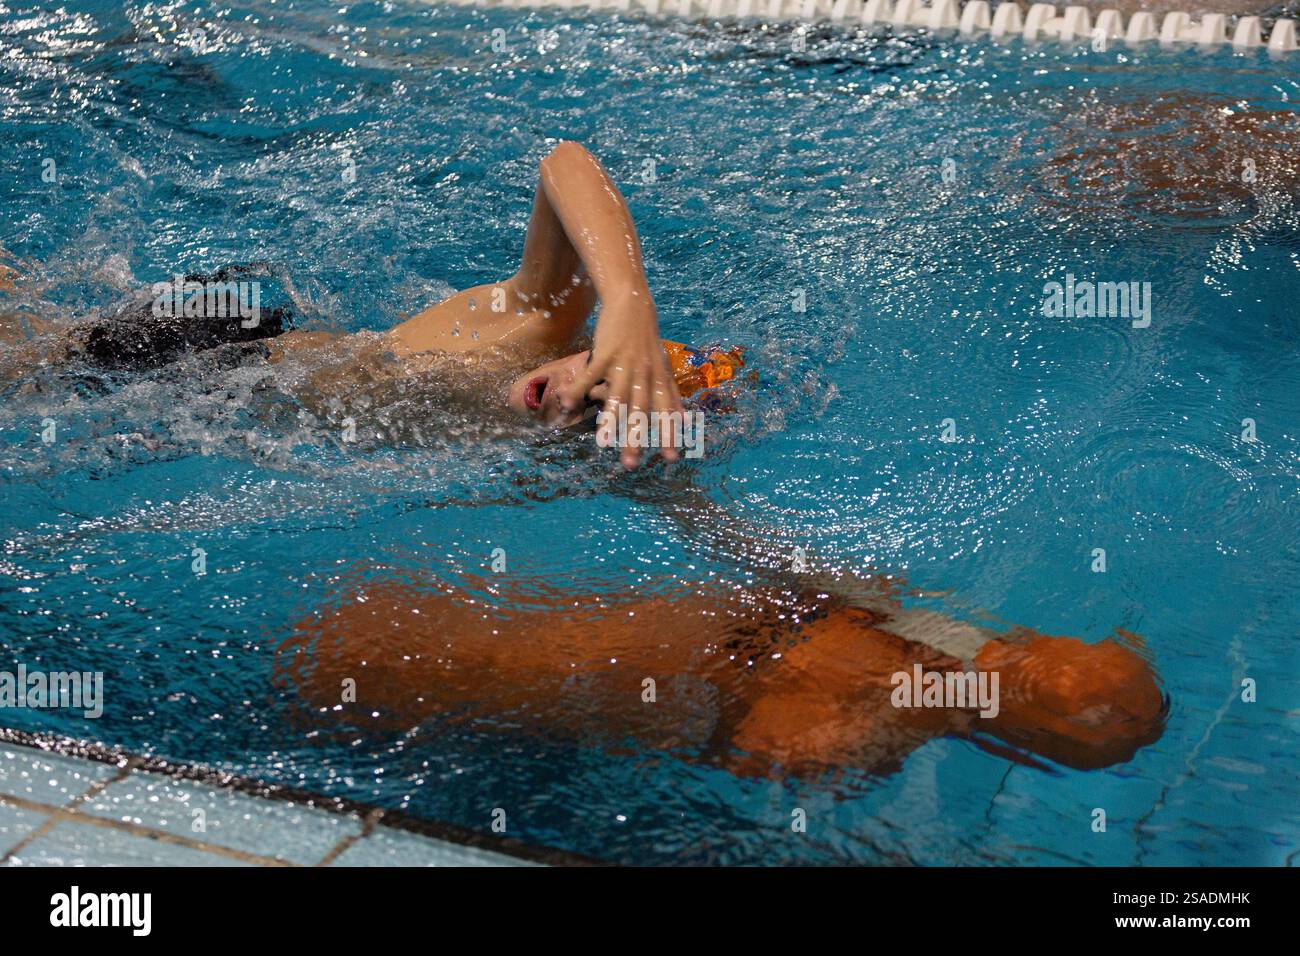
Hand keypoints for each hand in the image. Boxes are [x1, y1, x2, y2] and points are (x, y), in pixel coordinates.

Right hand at [558, 292, 683, 468]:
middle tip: (631, 465)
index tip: (669, 458)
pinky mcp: (604, 353)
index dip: (668, 434)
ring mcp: (624, 364)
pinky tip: (567, 406)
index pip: (665, 411)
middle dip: (635, 438)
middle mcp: (644, 374)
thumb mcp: (663, 365)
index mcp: (659, 379)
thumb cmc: (647, 339)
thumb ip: (670, 393)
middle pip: (640, 411)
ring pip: (617, 397)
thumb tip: (683, 418)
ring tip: (602, 445)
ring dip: (609, 422)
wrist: (633, 303)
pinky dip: (578, 390)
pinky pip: (590, 375)